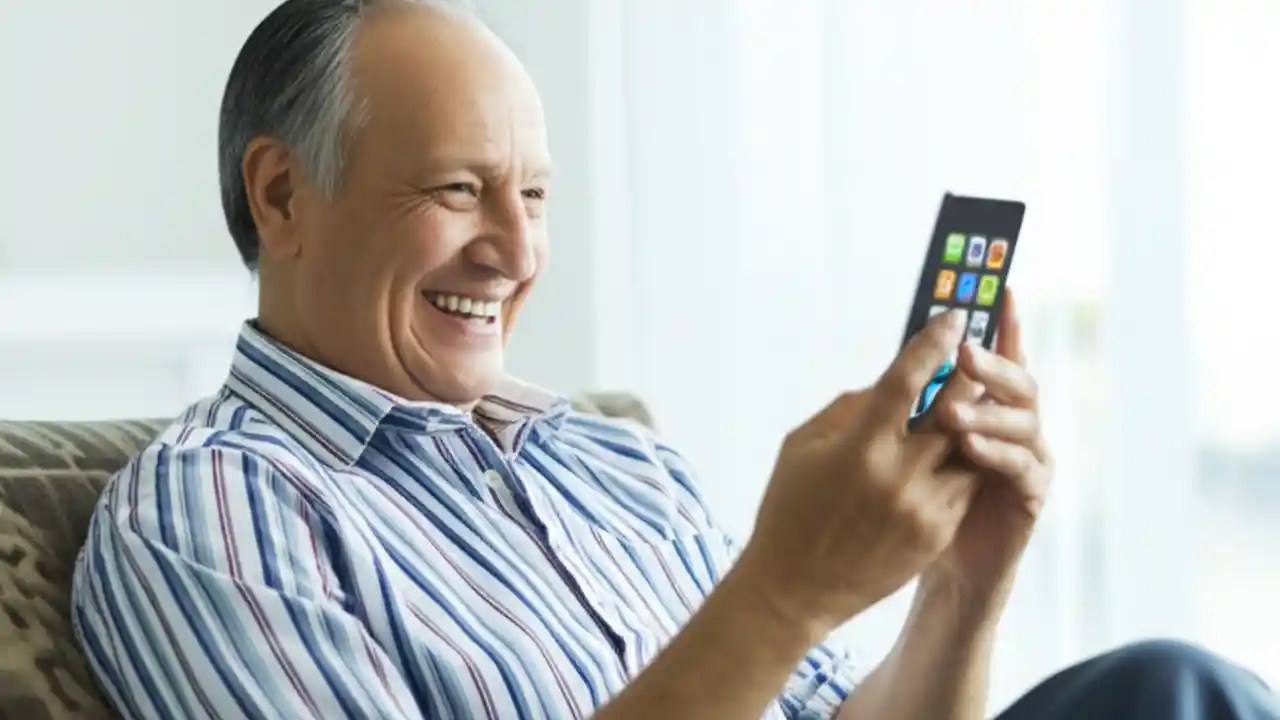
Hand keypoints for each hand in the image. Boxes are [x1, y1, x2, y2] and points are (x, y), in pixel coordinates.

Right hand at [739, 309, 982, 636]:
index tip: (953, 318)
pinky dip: (965, 461)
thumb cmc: (789, 509)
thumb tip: (894, 382)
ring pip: (970, 448)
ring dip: (974, 420)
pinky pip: (966, 486)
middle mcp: (898, 476)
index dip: (933, 342)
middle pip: (955, 408)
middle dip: (969, 373)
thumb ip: (850, 408)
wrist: (795, 590)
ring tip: (975, 398)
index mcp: (859, 447)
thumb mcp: (802, 446)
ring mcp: (924, 508)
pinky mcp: (937, 534)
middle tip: (977, 350)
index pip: (907, 379)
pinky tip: (959, 447)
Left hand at [923, 289, 1053, 608]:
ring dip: (989, 410)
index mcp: (984, 405)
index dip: (1005, 322)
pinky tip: (969, 447)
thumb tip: (894, 364)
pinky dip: (997, 453)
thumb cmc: (909, 497)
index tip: (1001, 286)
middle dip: (994, 363)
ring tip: (951, 412)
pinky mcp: (1029, 496)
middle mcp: (1013, 424)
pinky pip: (1023, 467)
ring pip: (1024, 420)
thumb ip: (909, 404)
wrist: (928, 563)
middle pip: (1018, 380)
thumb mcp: (904, 442)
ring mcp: (1027, 458)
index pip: (998, 355)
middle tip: (964, 351)